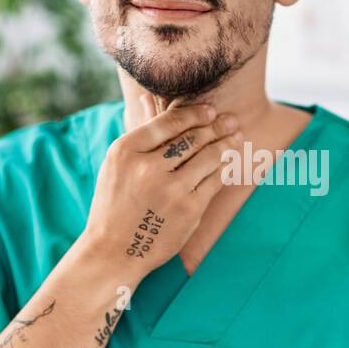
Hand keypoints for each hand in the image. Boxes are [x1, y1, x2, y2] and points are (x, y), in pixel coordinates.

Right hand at [80, 95, 243, 274]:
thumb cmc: (115, 204)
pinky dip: (224, 168)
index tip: (209, 110)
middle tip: (230, 120)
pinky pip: (214, 180)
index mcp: (126, 151)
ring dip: (226, 145)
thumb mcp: (117, 165)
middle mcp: (147, 167)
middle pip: (192, 138)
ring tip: (235, 138)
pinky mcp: (189, 208)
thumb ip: (138, 132)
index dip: (194, 114)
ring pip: (208, 157)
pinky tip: (228, 162)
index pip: (168, 122)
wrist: (113, 251)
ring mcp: (170, 189)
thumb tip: (147, 96)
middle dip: (216, 126)